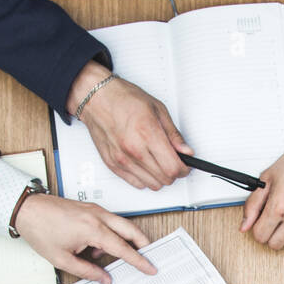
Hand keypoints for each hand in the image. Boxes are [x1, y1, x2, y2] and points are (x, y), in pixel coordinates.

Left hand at [12, 192, 156, 283]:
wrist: (26, 209)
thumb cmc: (40, 229)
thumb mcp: (62, 259)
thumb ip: (87, 271)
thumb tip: (104, 278)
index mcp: (93, 229)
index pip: (123, 248)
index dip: (139, 260)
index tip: (150, 268)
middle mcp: (98, 216)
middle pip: (131, 230)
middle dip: (143, 244)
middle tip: (149, 257)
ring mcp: (95, 209)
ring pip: (121, 225)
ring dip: (123, 240)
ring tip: (111, 258)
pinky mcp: (90, 208)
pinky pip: (108, 222)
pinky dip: (110, 234)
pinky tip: (97, 248)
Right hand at [69, 62, 191, 189]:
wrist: (97, 98)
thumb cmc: (124, 99)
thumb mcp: (157, 109)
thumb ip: (173, 134)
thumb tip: (186, 151)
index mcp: (148, 134)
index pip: (173, 167)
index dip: (184, 169)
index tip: (185, 166)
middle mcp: (134, 150)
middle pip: (164, 179)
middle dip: (174, 173)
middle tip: (174, 163)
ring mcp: (122, 159)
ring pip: (151, 185)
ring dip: (160, 177)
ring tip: (159, 163)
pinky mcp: (113, 164)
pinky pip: (136, 183)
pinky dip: (145, 178)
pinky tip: (146, 166)